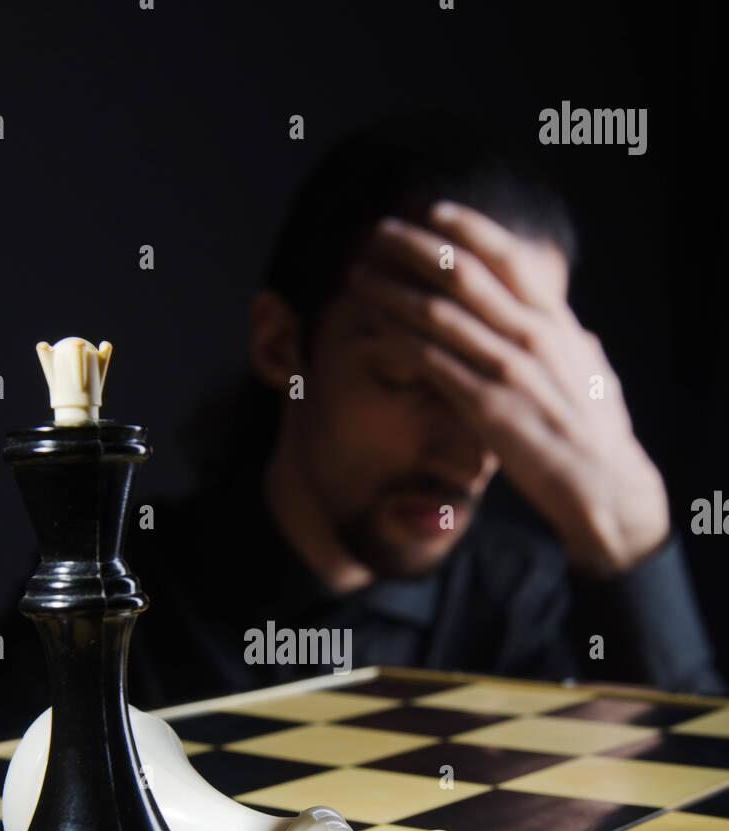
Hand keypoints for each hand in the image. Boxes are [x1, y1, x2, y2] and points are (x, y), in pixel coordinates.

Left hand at [347, 203, 669, 577]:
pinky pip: (431, 363)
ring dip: (392, 291)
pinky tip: (372, 329)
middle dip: (414, 247)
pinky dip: (398, 341)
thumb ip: (578, 349)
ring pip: (437, 314)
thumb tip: (580, 335)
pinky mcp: (487, 407)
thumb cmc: (599, 435)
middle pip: (462, 274)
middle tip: (378, 232)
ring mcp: (508, 369)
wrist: (603, 486)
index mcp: (556, 322)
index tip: (432, 210)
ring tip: (359, 277)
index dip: (467, 228)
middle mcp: (532, 336)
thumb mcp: (596, 376)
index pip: (507, 257)